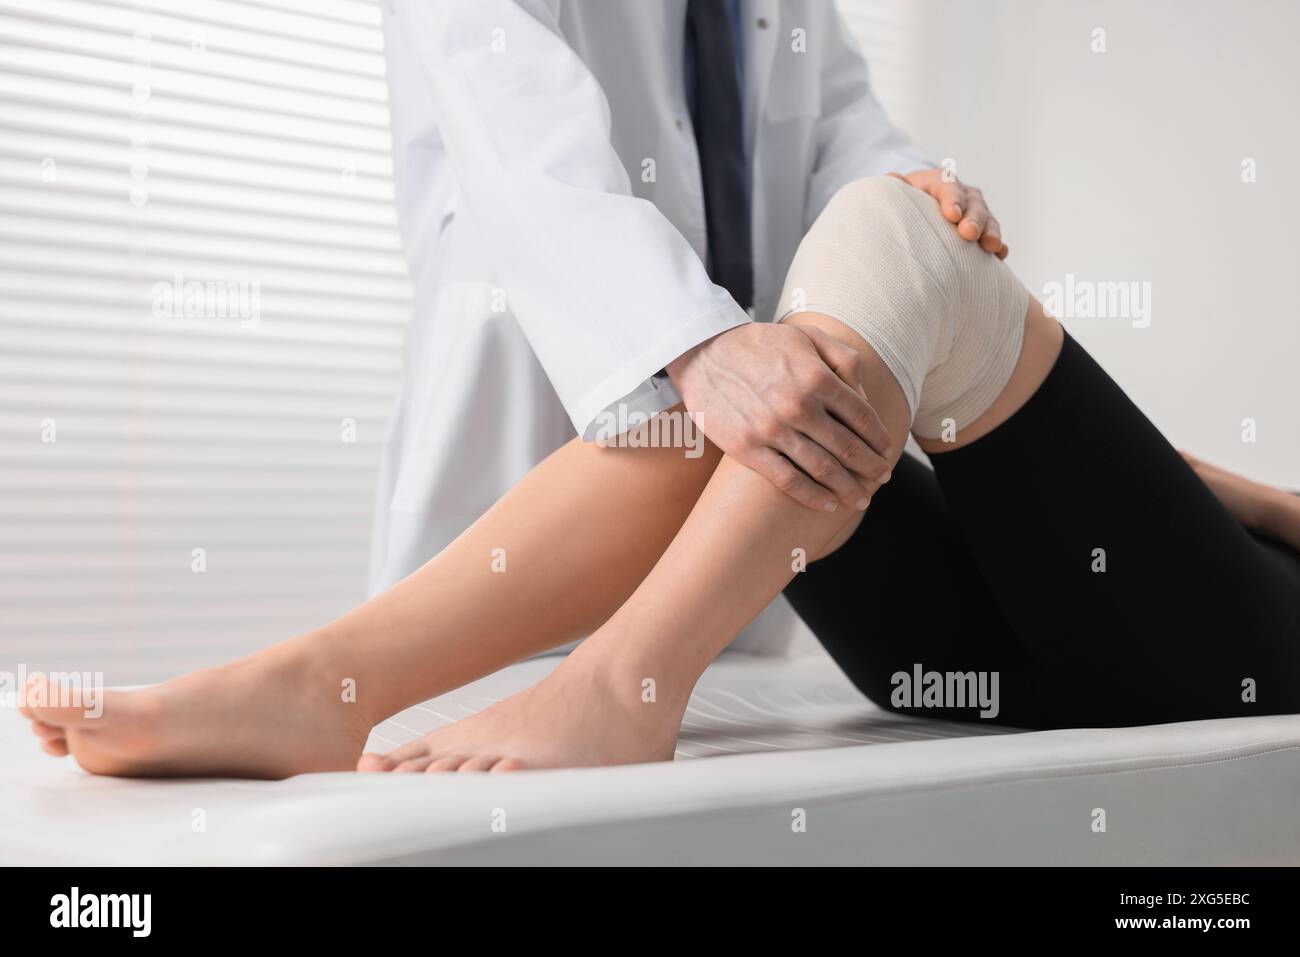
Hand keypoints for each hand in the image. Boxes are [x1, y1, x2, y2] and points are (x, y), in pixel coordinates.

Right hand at [666, 323, 892, 511]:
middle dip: (870, 468)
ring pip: (823, 469)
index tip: (886, 450)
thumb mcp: (806, 336)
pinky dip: (813, 497)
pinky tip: (828, 504)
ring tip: (860, 498)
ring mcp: (772, 430)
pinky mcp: (748, 449)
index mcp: (816, 377)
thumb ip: (843, 359)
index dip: (879, 437)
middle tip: (882, 478)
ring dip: (848, 488)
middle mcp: (799, 406)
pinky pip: (788, 481)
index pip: (862, 416)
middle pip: (848, 448)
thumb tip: (866, 394)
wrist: (701, 352)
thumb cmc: (758, 343)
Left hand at [890, 169, 1008, 258]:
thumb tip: (894, 178)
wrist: (915, 209)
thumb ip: (896, 186)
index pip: (948, 186)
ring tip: (991, 246)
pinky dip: (998, 246)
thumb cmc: (904, 202)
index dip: (952, 199)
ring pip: (987, 219)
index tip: (952, 215)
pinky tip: (1001, 255)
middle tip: (969, 233)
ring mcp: (974, 212)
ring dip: (990, 232)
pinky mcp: (982, 230)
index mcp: (940, 182)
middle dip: (973, 218)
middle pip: (973, 203)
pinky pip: (993, 236)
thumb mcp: (897, 191)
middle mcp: (962, 194)